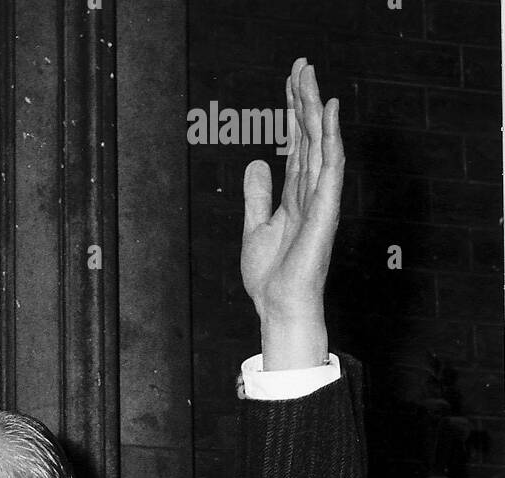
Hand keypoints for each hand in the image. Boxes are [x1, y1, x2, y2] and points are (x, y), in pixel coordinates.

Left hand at [241, 58, 343, 368]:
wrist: (278, 306)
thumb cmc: (270, 277)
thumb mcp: (254, 228)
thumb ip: (257, 195)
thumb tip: (257, 162)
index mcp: (295, 194)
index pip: (296, 143)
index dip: (292, 111)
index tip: (291, 80)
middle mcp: (311, 191)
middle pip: (308, 135)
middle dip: (304, 99)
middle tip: (301, 63)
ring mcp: (320, 199)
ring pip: (319, 143)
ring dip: (315, 108)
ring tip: (310, 76)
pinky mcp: (325, 211)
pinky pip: (331, 167)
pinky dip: (330, 138)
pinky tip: (329, 112)